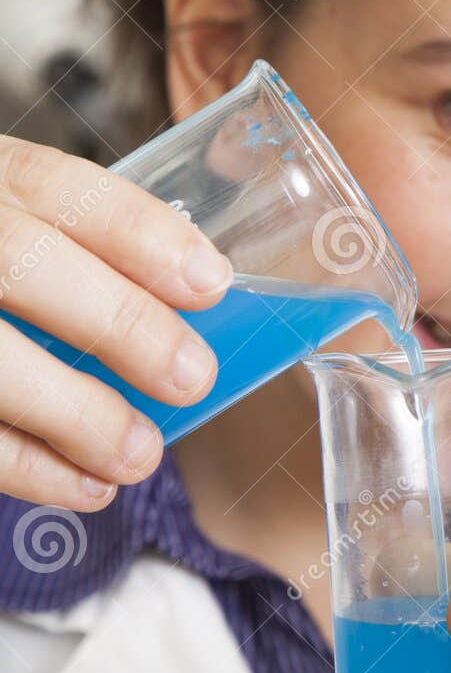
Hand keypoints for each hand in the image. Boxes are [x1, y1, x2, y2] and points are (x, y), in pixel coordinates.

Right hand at [0, 138, 228, 509]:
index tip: (209, 283)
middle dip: (119, 322)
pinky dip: (26, 466)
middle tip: (192, 378)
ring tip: (141, 454)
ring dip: (75, 414)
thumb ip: (79, 261)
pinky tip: (86, 486)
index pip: (52, 186)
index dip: (137, 233)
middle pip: (18, 261)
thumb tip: (188, 319)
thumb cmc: (0, 285)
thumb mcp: (18, 233)